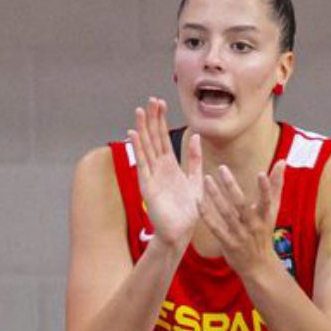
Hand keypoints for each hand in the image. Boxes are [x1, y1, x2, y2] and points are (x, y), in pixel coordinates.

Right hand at [128, 98, 201, 249]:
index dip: (161, 120)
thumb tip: (196, 136)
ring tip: (140, 111)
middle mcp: (158, 168)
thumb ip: (195, 158)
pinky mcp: (147, 186)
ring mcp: (151, 175)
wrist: (180, 231)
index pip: (163, 138)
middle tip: (151, 100)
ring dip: (143, 129)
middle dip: (152, 119)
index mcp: (170, 165)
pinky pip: (142, 164)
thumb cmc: (187, 209)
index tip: (160, 103)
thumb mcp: (196, 178)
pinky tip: (134, 134)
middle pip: (153, 138)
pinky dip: (138, 149)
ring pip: (146, 147)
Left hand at [200, 162, 286, 276]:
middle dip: (231, 186)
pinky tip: (198, 202)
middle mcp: (253, 225)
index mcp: (265, 216)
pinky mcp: (228, 243)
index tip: (261, 174)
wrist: (259, 266)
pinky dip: (206, 215)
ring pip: (226, 213)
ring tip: (206, 179)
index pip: (267, 201)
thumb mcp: (273, 210)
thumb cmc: (265, 232)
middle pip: (242, 204)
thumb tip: (282, 161)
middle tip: (222, 168)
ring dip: (215, 196)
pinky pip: (215, 228)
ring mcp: (240, 235)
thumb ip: (276, 185)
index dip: (265, 188)